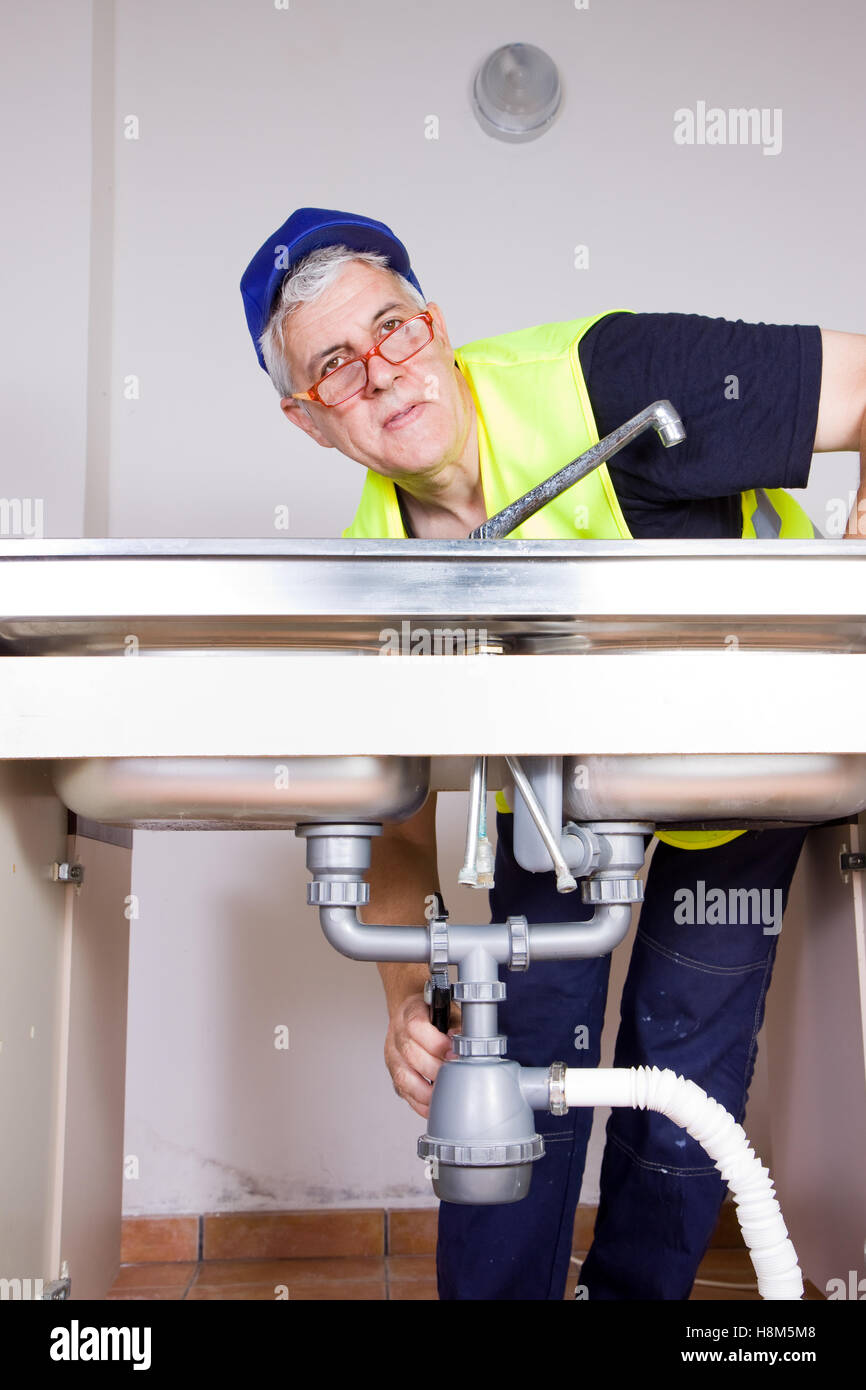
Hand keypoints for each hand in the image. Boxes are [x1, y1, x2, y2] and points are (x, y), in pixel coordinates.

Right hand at [384, 991, 460, 1118]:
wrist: (412, 1015)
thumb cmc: (433, 1015)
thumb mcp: (448, 1012)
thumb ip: (458, 1026)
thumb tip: (468, 1045)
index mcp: (410, 1012)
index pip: (415, 1026)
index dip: (435, 1042)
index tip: (453, 1052)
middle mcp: (397, 1034)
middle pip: (410, 1054)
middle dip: (435, 1069)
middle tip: (453, 1075)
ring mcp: (393, 1056)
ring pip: (403, 1077)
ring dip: (426, 1090)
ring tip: (444, 1093)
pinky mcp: (394, 1074)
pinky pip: (404, 1092)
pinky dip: (420, 1102)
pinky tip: (434, 1103)